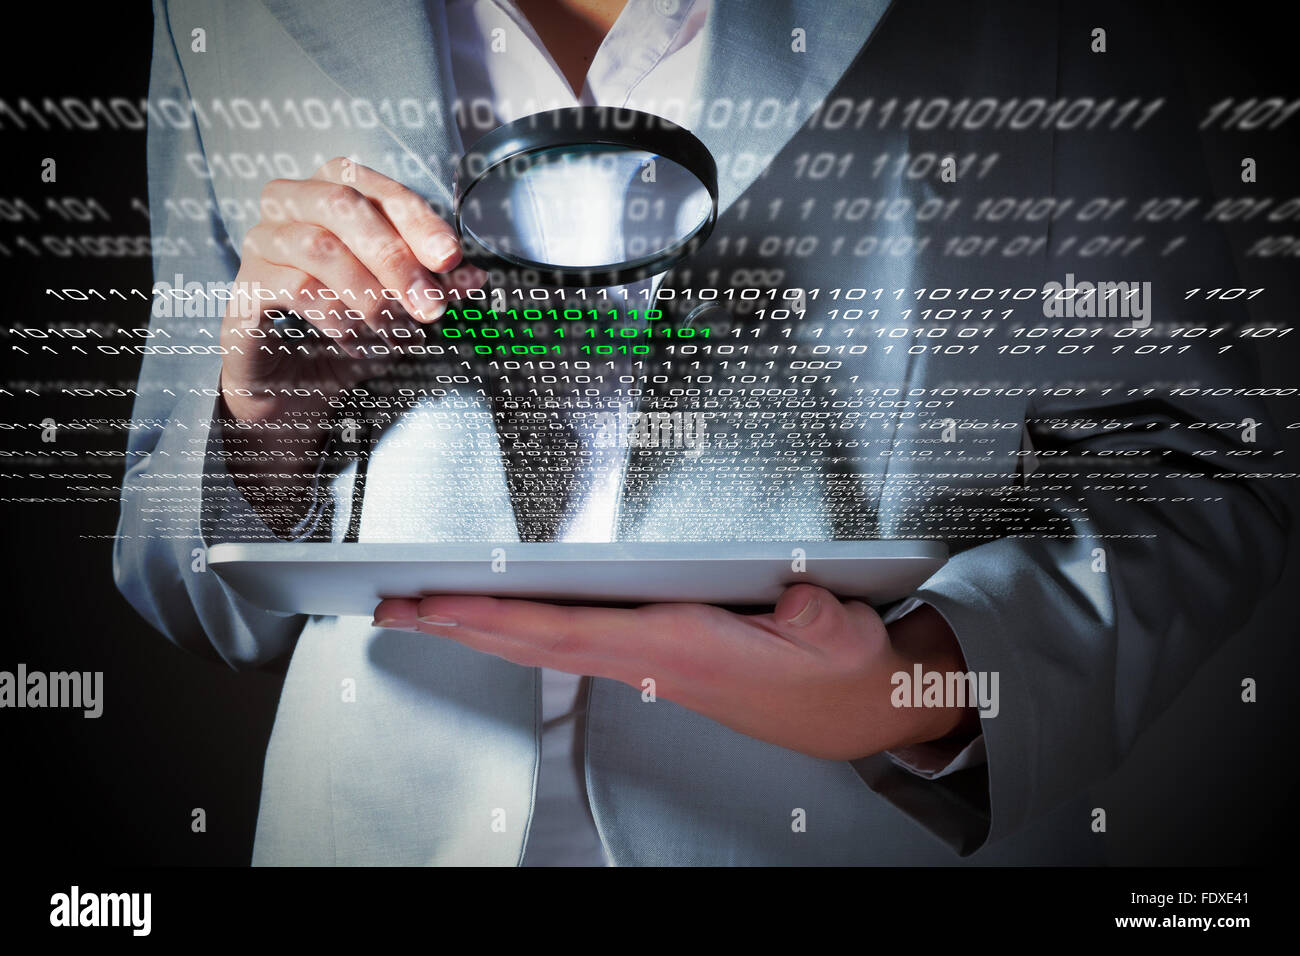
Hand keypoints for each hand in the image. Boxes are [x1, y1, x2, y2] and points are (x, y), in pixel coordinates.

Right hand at [215, 158, 485, 526]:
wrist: (295, 392)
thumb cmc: (349, 334)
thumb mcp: (403, 310)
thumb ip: (437, 289)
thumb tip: (474, 277)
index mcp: (331, 194)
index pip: (376, 187)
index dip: (418, 219)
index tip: (451, 259)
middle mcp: (288, 207)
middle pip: (342, 204)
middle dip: (396, 257)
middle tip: (430, 306)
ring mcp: (259, 245)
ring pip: (318, 247)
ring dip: (370, 295)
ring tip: (397, 334)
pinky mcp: (244, 289)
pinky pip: (293, 288)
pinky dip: (338, 318)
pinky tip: (358, 343)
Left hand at [372, 585, 977, 760]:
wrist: (856, 711)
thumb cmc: (840, 672)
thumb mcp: (843, 641)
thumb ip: (819, 620)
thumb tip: (798, 597)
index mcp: (682, 650)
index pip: (570, 633)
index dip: (500, 618)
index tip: (441, 604)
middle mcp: (652, 661)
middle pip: (536, 645)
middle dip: (461, 627)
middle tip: (394, 606)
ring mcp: (650, 665)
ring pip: (547, 649)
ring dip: (482, 631)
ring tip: (425, 610)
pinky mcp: (658, 661)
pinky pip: (572, 647)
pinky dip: (524, 634)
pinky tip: (504, 624)